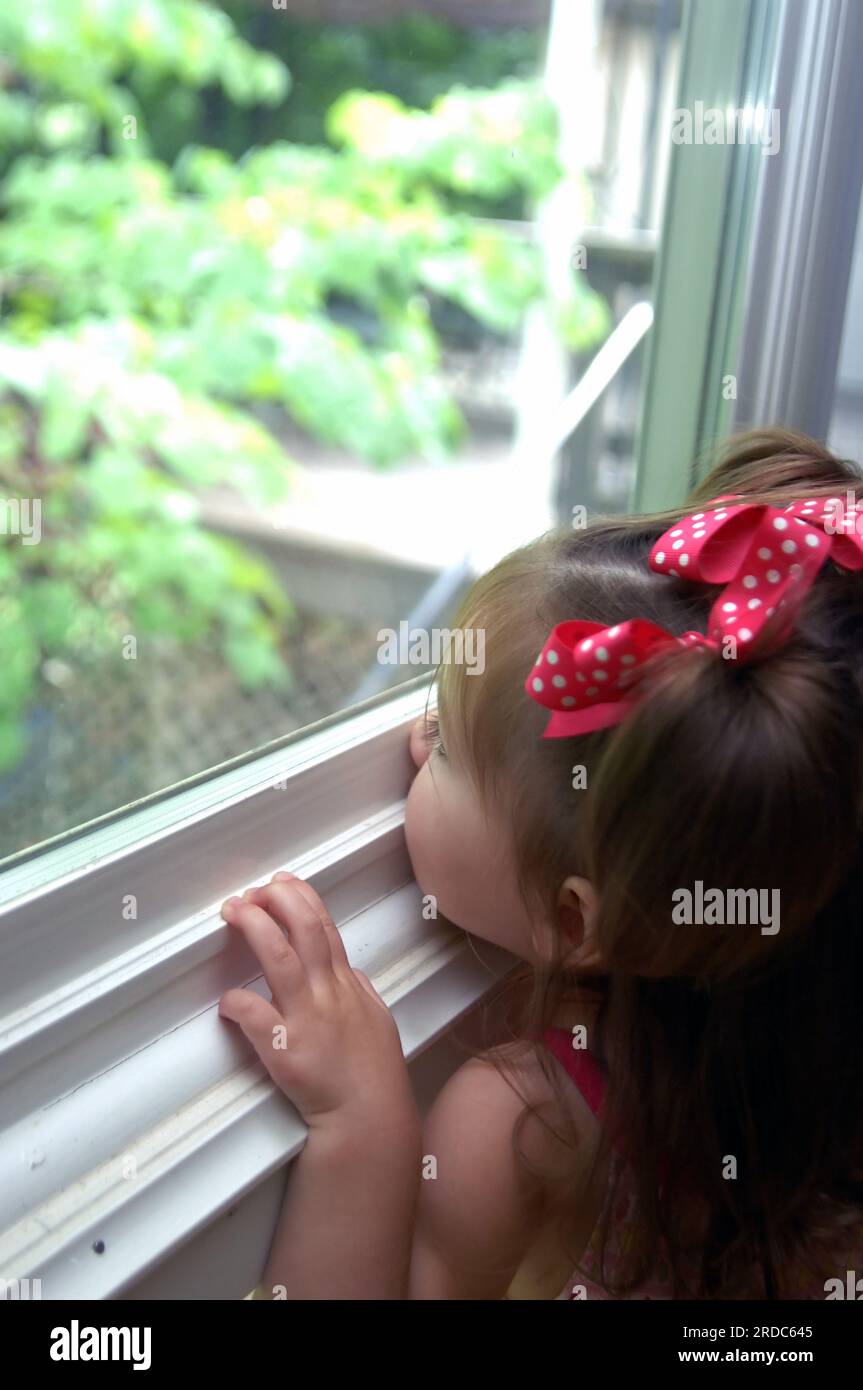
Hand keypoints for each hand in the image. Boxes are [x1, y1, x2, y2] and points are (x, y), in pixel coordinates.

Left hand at [218, 873, 414, 1135]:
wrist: (368, 1117)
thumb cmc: (373, 1072)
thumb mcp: (376, 1018)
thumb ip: (357, 988)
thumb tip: (343, 966)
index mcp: (346, 984)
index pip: (325, 926)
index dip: (300, 898)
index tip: (281, 882)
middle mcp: (328, 993)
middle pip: (305, 930)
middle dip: (277, 901)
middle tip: (252, 891)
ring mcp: (308, 1019)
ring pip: (281, 960)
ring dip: (257, 929)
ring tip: (235, 911)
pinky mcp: (286, 1051)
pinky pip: (255, 1018)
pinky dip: (237, 1002)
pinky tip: (225, 999)